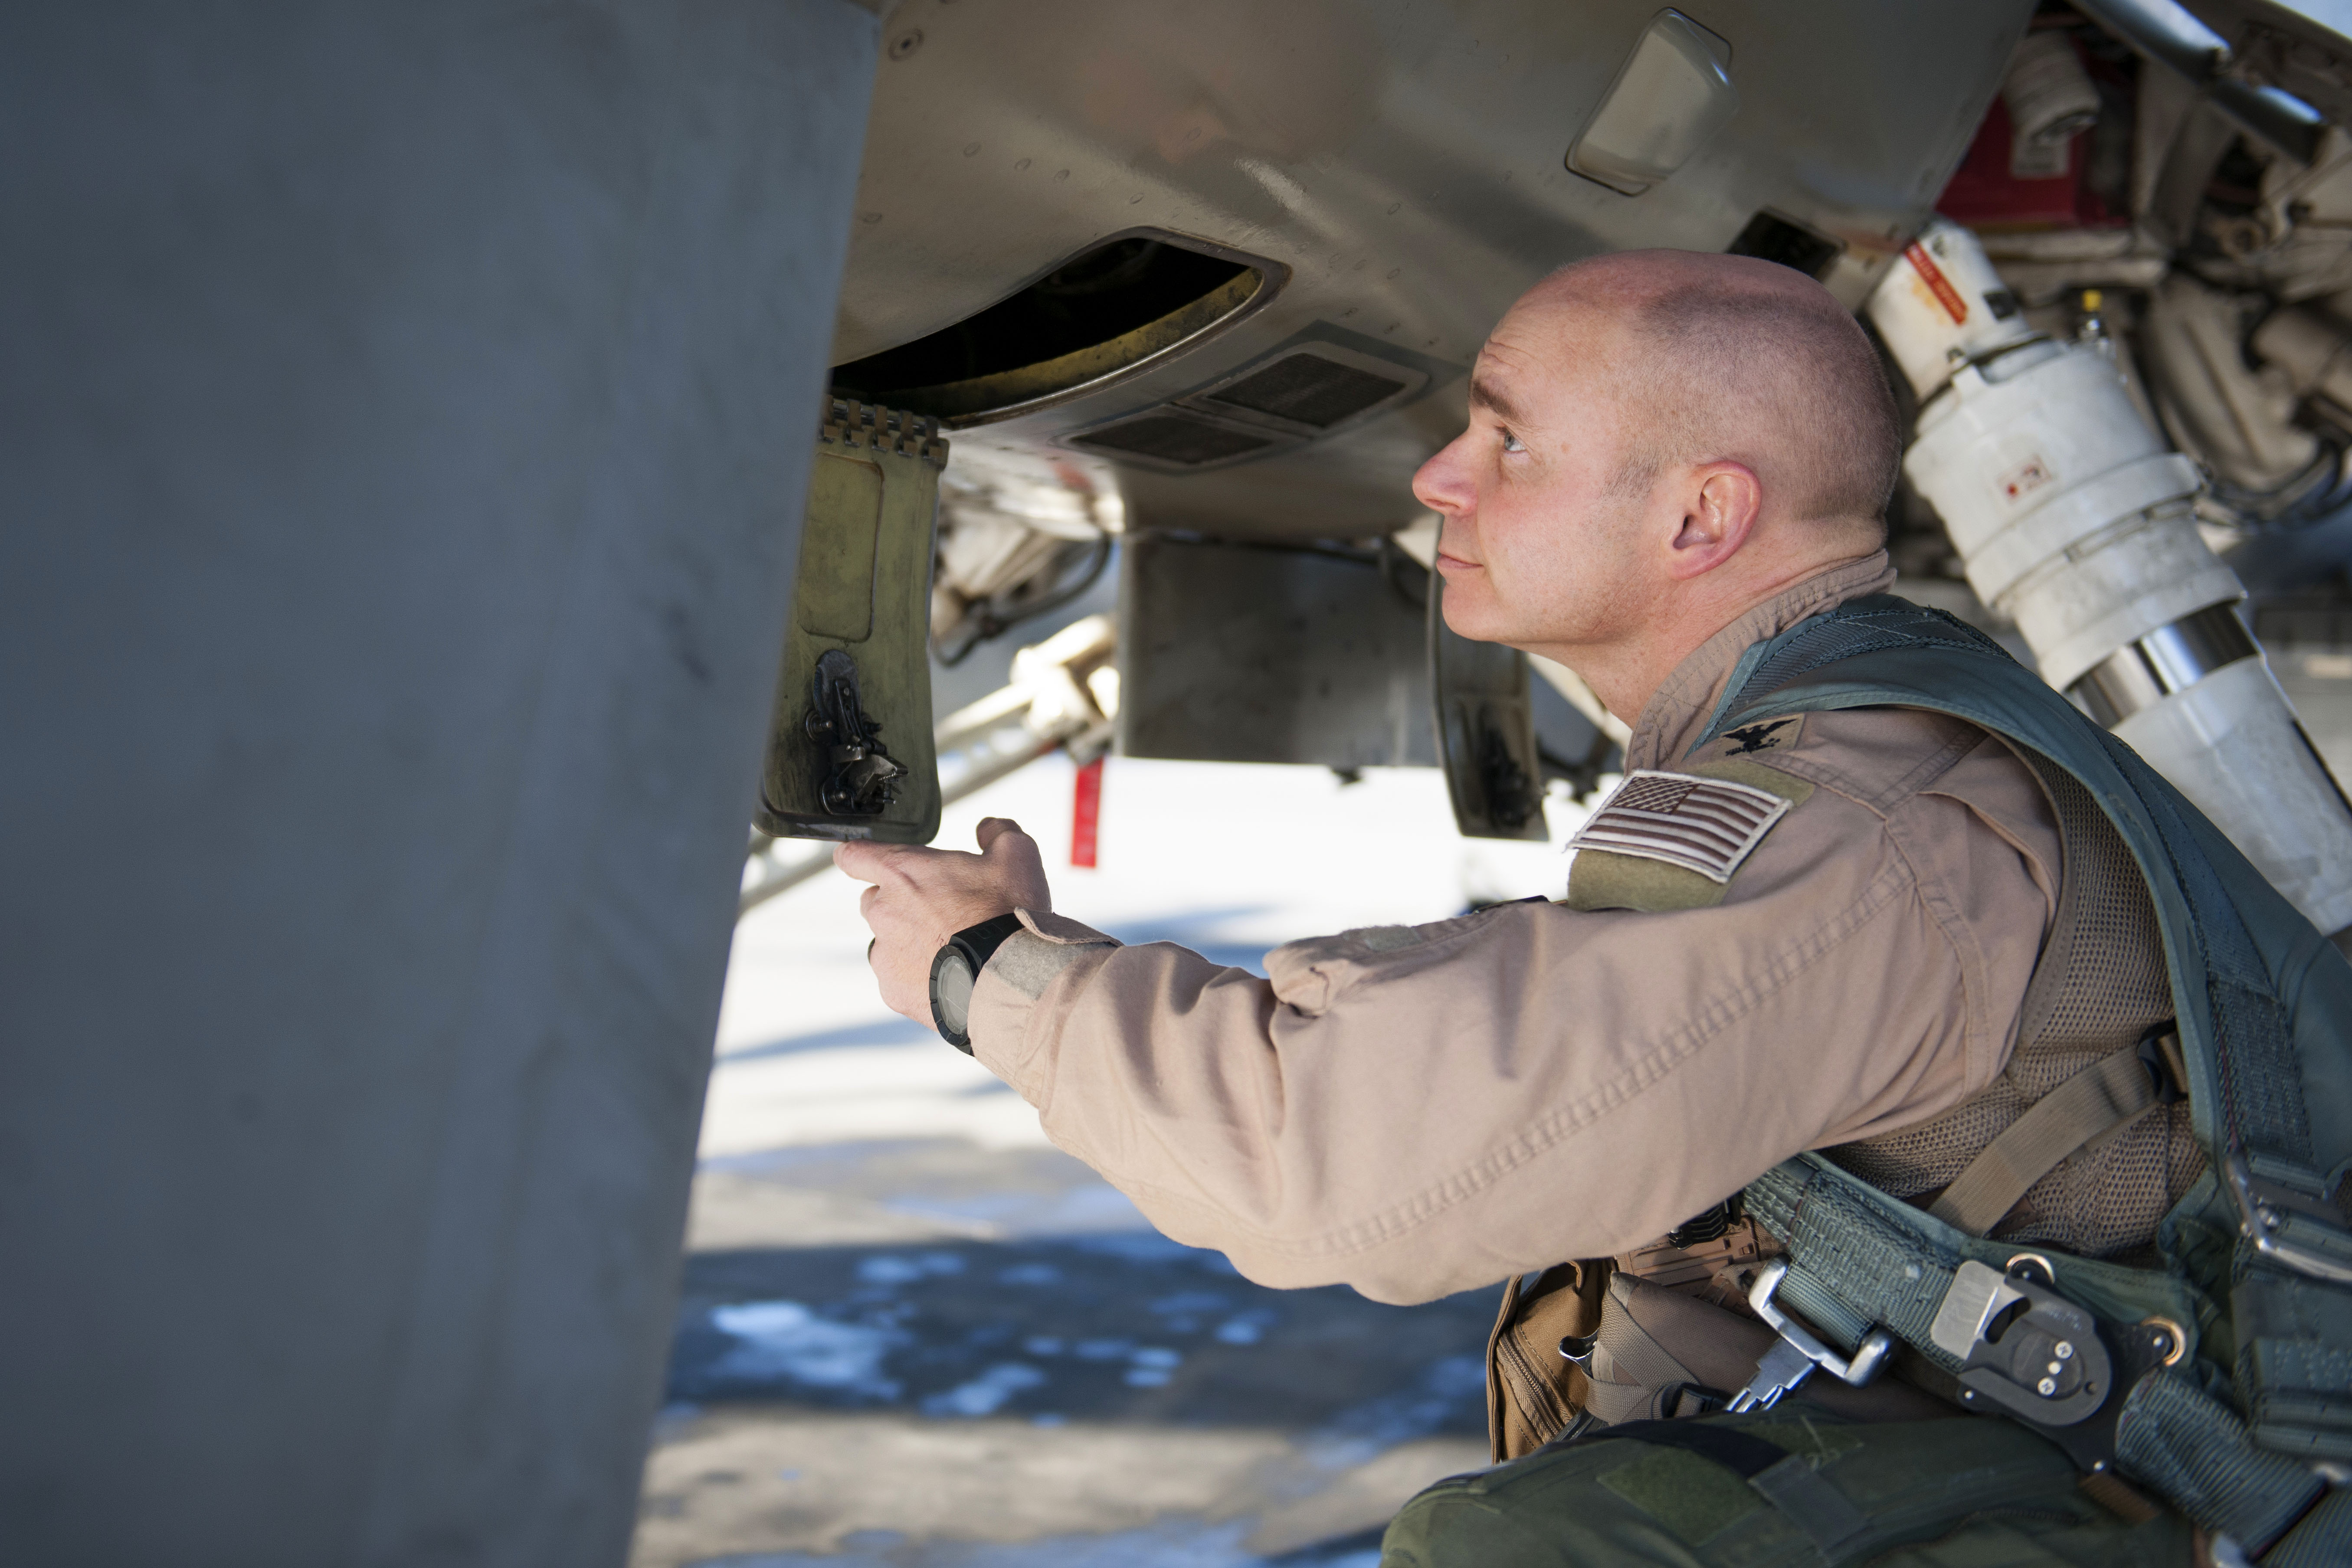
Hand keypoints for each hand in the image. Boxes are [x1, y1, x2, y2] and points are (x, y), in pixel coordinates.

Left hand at [835, 817, 1051, 1023]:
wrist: (1009, 980)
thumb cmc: (1007, 916)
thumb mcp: (1016, 855)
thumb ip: (997, 832)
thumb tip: (988, 829)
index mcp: (901, 872)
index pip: (852, 855)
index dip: (860, 856)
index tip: (870, 861)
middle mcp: (884, 912)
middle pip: (874, 899)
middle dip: (900, 901)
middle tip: (939, 908)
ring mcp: (885, 954)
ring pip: (885, 941)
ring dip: (908, 940)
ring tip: (949, 946)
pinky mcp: (893, 990)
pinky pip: (897, 977)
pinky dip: (917, 974)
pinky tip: (949, 972)